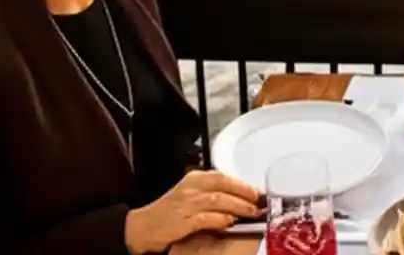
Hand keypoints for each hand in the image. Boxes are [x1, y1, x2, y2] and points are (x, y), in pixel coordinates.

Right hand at [124, 169, 261, 254]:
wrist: (143, 227)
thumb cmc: (169, 212)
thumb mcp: (191, 195)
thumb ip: (213, 193)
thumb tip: (241, 197)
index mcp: (194, 179)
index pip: (223, 176)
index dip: (243, 184)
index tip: (258, 192)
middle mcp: (191, 188)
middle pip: (224, 186)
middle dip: (245, 194)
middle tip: (259, 203)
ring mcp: (186, 204)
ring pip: (219, 200)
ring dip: (239, 206)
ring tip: (252, 213)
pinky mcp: (182, 221)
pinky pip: (205, 218)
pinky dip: (220, 219)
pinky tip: (230, 222)